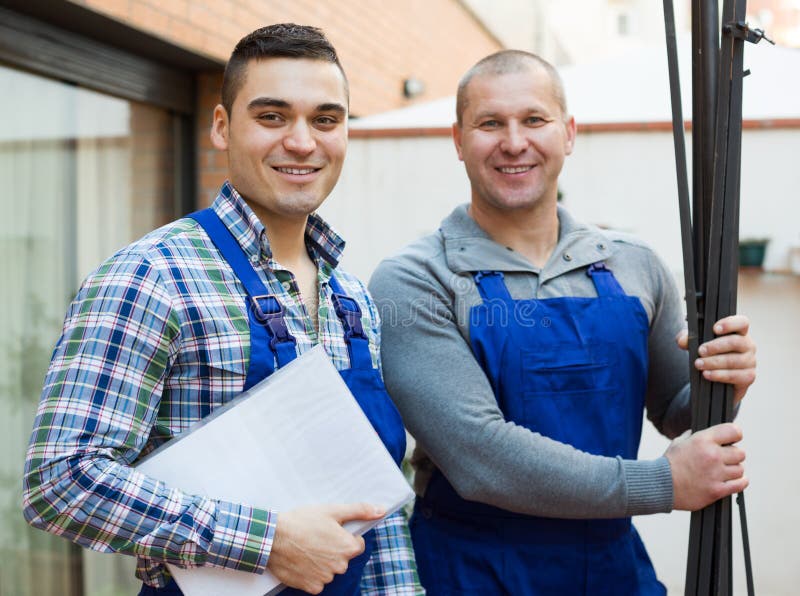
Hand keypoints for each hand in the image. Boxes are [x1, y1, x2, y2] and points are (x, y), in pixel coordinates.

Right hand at [266, 502, 384, 593]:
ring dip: (322, 562)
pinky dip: (311, 573)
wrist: (273, 538)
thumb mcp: (333, 511)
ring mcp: (326, 578)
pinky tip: (302, 561)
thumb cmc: (302, 522)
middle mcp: (340, 566)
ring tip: (307, 548)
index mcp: (348, 548)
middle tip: (317, 538)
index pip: (357, 545)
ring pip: (330, 570)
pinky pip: (317, 581)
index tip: (332, 532)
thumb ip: (360, 511)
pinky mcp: (312, 587)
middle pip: (343, 558)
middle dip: (333, 549)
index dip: (345, 537)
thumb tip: (381, 510)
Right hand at [665, 423, 746, 510]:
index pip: (733, 431)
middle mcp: (712, 455)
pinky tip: (731, 481)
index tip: (733, 439)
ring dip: (733, 471)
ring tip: (722, 472)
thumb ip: (694, 436)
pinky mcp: (717, 490)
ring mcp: (716, 474)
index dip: (735, 435)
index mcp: (703, 440)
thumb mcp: (679, 442)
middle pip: (740, 453)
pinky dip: (738, 483)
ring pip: (740, 469)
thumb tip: (706, 433)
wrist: (661, 485)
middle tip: (724, 459)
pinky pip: (740, 485)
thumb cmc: (669, 464)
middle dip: (733, 456)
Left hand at [676, 314, 755, 403]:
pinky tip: (707, 375)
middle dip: (715, 346)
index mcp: (738, 332)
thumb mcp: (696, 344)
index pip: (742, 322)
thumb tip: (683, 340)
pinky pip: (736, 376)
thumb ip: (688, 339)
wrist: (716, 378)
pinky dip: (719, 375)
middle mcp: (748, 345)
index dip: (730, 324)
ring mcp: (750, 361)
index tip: (715, 329)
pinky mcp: (748, 376)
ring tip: (699, 364)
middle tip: (700, 351)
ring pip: (734, 360)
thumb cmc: (709, 354)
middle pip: (736, 342)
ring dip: (714, 362)